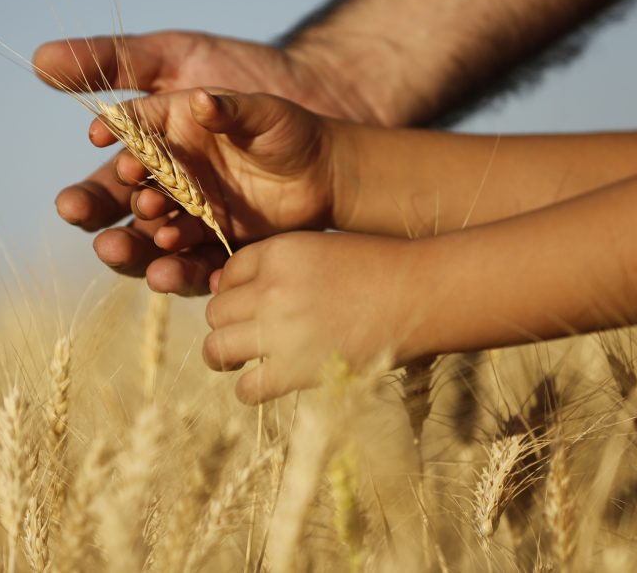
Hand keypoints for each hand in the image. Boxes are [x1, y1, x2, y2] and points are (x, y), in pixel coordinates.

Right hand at [101, 88, 337, 254]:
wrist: (327, 176)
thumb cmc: (289, 128)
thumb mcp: (261, 107)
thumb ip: (228, 106)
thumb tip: (200, 102)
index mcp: (171, 133)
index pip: (130, 135)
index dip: (111, 138)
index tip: (97, 139)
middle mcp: (170, 176)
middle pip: (121, 194)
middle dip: (97, 204)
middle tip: (78, 211)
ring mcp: (186, 215)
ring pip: (146, 233)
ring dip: (134, 242)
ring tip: (135, 244)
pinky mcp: (208, 247)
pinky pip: (186, 263)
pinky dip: (179, 269)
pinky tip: (171, 272)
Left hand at [203, 231, 432, 403]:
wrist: (421, 297)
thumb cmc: (377, 269)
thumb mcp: (319, 249)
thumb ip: (274, 264)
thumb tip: (221, 287)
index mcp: (277, 253)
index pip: (227, 275)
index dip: (235, 290)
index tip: (253, 302)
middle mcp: (271, 290)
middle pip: (215, 312)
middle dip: (228, 322)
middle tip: (249, 331)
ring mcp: (280, 333)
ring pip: (216, 349)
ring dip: (225, 355)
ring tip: (242, 358)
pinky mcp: (296, 372)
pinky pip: (245, 388)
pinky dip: (249, 388)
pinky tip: (266, 380)